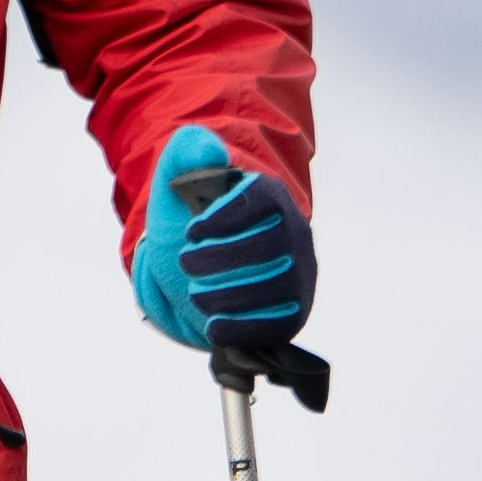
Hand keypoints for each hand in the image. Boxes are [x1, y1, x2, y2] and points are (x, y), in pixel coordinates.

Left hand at [130, 123, 315, 358]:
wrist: (200, 264)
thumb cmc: (191, 217)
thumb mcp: (181, 179)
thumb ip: (189, 152)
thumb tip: (210, 151)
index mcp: (271, 196)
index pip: (262, 200)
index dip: (225, 218)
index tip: (190, 231)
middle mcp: (295, 234)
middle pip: (270, 247)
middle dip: (221, 259)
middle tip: (186, 263)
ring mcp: (299, 274)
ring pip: (276, 287)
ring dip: (228, 294)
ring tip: (196, 293)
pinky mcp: (294, 312)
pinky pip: (280, 324)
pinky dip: (245, 329)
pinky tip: (214, 327)